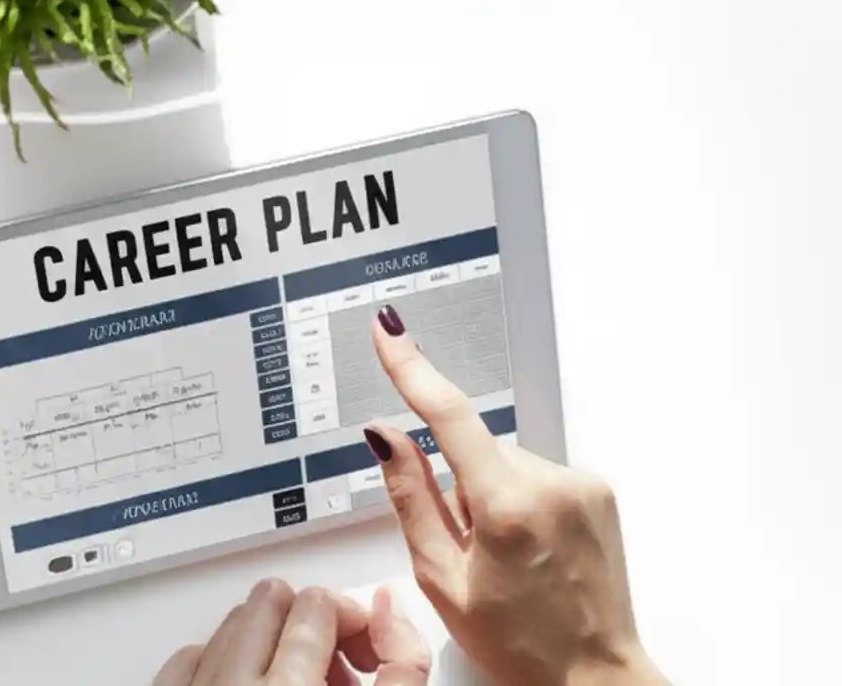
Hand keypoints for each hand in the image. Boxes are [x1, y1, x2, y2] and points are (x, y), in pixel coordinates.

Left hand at [154, 579, 430, 685]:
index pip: (318, 604)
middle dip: (310, 626)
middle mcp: (232, 684)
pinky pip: (187, 659)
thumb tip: (390, 607)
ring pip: (230, 623)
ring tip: (295, 685)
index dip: (351, 620)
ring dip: (267, 643)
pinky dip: (218, 665)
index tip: (366, 650)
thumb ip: (400, 669)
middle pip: (271, 601)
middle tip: (336, 672)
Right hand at [365, 305, 667, 685]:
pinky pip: (536, 474)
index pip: (448, 417)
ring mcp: (582, 484)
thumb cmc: (520, 646)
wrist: (594, 678)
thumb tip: (386, 439)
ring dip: (492, 497)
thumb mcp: (442, 579)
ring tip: (509, 558)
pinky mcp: (598, 489)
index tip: (389, 332)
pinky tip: (532, 549)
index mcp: (508, 508)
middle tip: (472, 552)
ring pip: (504, 463)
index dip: (411, 368)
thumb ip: (410, 498)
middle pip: (474, 451)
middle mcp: (553, 483)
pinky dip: (521, 502)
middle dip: (459, 488)